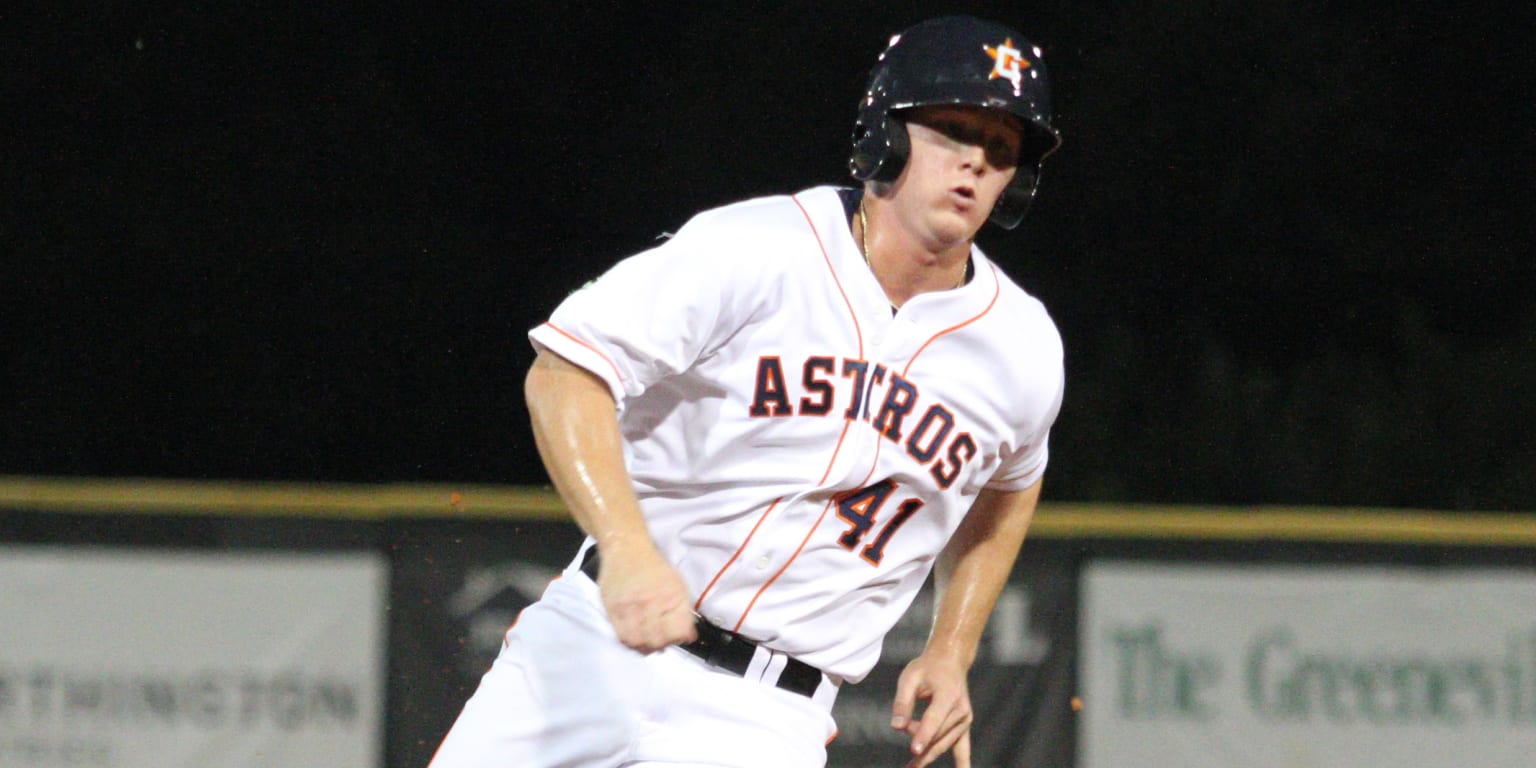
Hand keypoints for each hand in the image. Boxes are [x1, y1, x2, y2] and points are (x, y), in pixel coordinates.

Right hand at [595, 544, 697, 652]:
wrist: (626, 548)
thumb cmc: (654, 567)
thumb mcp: (678, 584)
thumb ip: (684, 612)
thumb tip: (688, 637)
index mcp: (672, 595)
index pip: (678, 632)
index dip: (679, 638)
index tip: (678, 637)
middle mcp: (651, 602)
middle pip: (657, 641)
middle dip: (662, 644)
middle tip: (661, 640)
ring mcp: (630, 607)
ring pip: (638, 642)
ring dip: (645, 646)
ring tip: (647, 640)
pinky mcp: (612, 609)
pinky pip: (621, 636)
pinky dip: (630, 642)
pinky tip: (635, 636)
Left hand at [891, 653, 973, 767]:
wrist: (950, 661)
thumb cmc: (926, 668)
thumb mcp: (909, 678)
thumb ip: (902, 702)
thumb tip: (896, 728)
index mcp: (948, 695)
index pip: (934, 719)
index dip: (923, 735)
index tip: (914, 751)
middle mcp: (961, 709)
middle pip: (938, 734)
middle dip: (919, 739)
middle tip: (903, 729)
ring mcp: (965, 719)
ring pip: (944, 743)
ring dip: (927, 752)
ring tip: (910, 767)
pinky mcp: (965, 725)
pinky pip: (964, 747)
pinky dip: (962, 762)